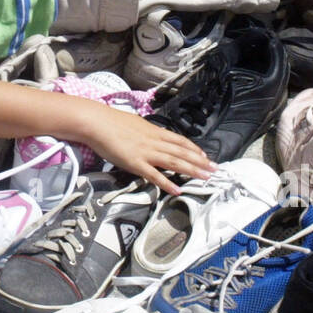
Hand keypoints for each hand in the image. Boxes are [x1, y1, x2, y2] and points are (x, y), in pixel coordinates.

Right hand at [77, 104, 215, 195]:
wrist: (97, 122)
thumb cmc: (112, 122)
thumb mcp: (135, 124)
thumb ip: (146, 132)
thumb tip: (153, 136)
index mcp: (154, 131)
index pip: (180, 141)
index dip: (194, 149)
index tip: (205, 157)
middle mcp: (154, 141)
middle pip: (182, 152)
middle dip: (200, 162)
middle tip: (215, 170)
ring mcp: (146, 152)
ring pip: (174, 162)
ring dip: (192, 171)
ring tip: (205, 178)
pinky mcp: (135, 163)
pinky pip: (154, 175)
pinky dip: (167, 183)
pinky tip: (177, 190)